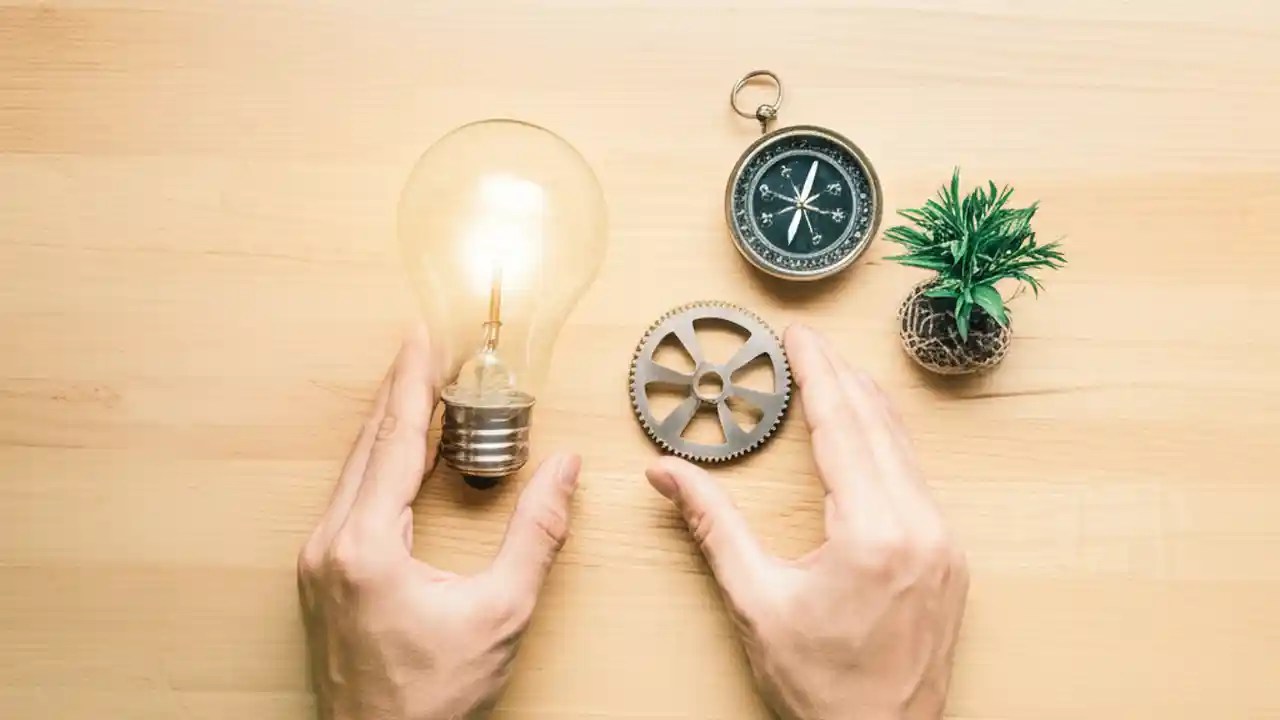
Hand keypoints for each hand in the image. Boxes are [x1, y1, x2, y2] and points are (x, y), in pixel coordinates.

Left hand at [297, 326, 580, 719]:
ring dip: (389, 426)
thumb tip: (563, 471)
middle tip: (426, 349)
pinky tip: (400, 455)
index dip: (412, 381)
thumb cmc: (432, 698)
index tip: (421, 335)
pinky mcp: (322, 577)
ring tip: (419, 390)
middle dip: (401, 392)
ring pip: (354, 470)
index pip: (395, 440)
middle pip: (369, 445)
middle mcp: (330, 544)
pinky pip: (348, 497)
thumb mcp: (500, 614)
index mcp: (366, 546)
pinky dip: (378, 464)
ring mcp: (319, 561)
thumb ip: (535, 534)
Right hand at [646, 325, 967, 719]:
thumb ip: (713, 526)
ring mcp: (943, 543)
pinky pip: (918, 480)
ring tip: (836, 373)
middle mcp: (921, 528)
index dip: (816, 374)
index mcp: (873, 533)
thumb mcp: (756, 601)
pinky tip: (870, 433)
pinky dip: (888, 445)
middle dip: (840, 377)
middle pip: (876, 427)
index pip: (840, 427)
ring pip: (904, 450)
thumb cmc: (822, 685)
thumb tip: (668, 474)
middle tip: (809, 342)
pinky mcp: (949, 558)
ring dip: (867, 406)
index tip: (798, 337)